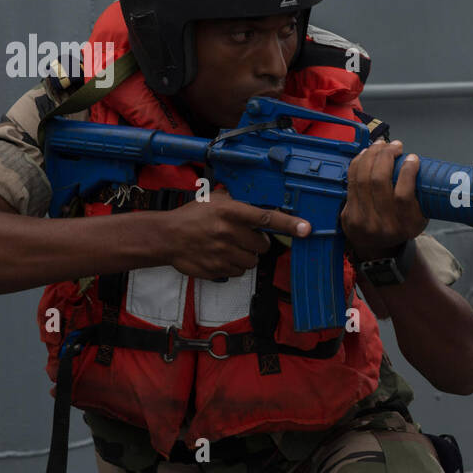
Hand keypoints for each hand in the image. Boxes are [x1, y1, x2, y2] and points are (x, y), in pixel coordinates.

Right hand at [163, 189, 308, 279]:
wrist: (166, 237)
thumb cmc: (191, 216)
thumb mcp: (213, 200)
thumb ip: (237, 201)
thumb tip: (259, 200)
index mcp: (230, 212)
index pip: (267, 217)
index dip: (289, 224)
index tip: (305, 228)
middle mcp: (229, 233)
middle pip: (263, 245)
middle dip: (258, 242)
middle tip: (244, 237)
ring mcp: (223, 253)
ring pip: (252, 261)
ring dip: (246, 255)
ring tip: (230, 247)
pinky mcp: (217, 269)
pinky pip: (238, 272)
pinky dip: (234, 266)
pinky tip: (222, 256)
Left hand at [340, 140, 427, 260]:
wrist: (379, 249)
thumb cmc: (403, 227)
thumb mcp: (420, 218)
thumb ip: (421, 196)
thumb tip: (419, 163)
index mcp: (404, 227)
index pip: (403, 195)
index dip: (407, 172)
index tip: (412, 157)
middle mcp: (381, 225)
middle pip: (379, 181)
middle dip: (386, 156)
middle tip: (395, 146)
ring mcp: (361, 221)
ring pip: (362, 178)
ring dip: (372, 155)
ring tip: (381, 145)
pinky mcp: (348, 215)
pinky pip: (351, 181)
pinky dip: (358, 163)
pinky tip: (367, 153)